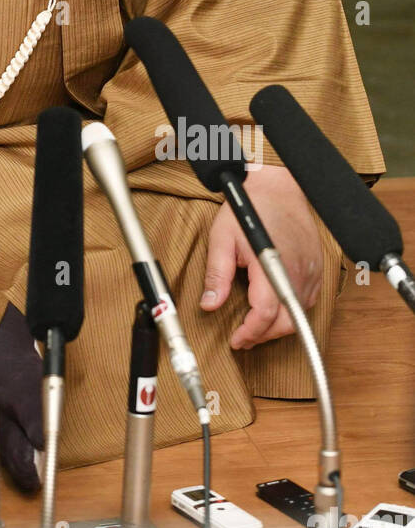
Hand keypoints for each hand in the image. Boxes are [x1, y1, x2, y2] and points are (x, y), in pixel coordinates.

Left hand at [200, 164, 322, 349]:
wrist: (278, 187)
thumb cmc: (249, 208)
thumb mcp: (222, 238)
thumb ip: (217, 275)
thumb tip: (210, 305)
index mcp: (271, 266)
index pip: (266, 314)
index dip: (250, 333)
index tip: (236, 340)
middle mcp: (297, 273)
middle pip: (287, 322)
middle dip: (264, 336)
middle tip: (243, 337)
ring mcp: (311, 272)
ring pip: (299, 315)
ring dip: (278, 326)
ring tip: (255, 325)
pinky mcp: (318, 269)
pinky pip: (308, 301)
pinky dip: (291, 311)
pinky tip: (274, 306)